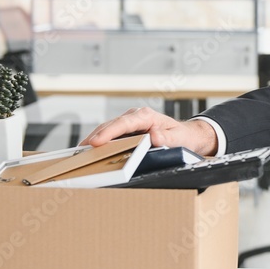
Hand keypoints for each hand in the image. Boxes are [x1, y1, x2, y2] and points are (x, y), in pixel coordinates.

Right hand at [79, 106, 219, 155]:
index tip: (97, 142)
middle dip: (95, 136)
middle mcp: (136, 116)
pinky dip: (101, 141)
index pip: (123, 123)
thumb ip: (167, 138)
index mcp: (146, 116)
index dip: (109, 132)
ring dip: (95, 139)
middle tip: (81, 150)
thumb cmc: (183, 136)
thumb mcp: (179, 138)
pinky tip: (92, 151)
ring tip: (81, 152)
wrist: (188, 135)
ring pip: (109, 129)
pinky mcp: (128, 129)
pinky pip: (112, 134)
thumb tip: (154, 136)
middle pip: (111, 125)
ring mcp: (130, 122)